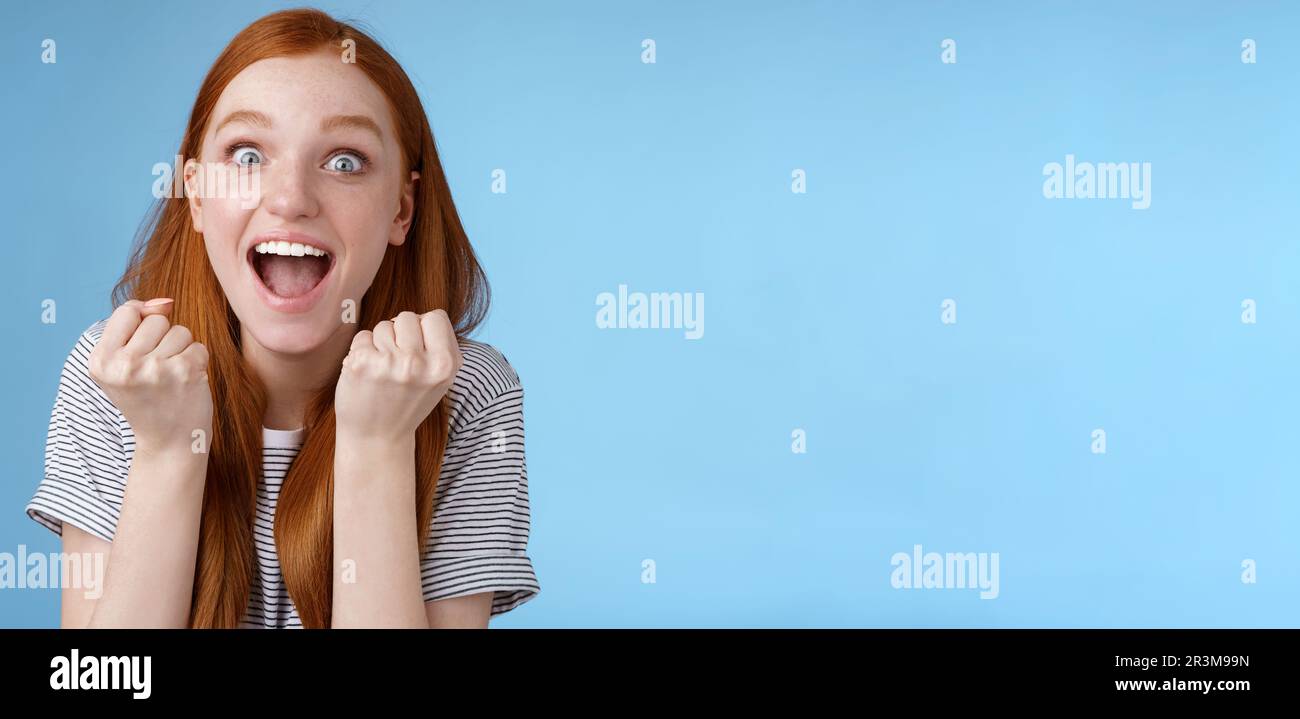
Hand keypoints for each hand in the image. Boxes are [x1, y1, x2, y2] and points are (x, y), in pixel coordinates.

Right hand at [87, 298, 212, 451]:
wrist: (168, 442)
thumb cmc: (147, 397)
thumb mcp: (124, 363)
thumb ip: (136, 325)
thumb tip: (164, 302)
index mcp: (100, 360)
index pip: (128, 311)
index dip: (141, 325)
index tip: (141, 352)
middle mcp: (124, 364)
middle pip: (156, 320)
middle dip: (162, 340)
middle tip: (156, 373)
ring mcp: (155, 368)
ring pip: (180, 331)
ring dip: (181, 351)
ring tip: (170, 378)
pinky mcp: (185, 371)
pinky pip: (199, 346)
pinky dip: (197, 362)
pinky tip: (186, 383)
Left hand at [335, 310, 461, 442]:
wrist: (377, 438)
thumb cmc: (407, 402)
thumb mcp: (438, 378)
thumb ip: (440, 346)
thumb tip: (426, 315)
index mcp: (445, 365)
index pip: (436, 316)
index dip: (424, 329)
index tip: (418, 350)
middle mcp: (420, 364)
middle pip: (408, 317)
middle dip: (400, 335)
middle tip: (397, 364)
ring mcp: (391, 364)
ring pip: (384, 326)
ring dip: (380, 343)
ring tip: (382, 371)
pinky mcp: (363, 363)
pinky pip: (362, 336)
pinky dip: (361, 351)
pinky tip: (366, 373)